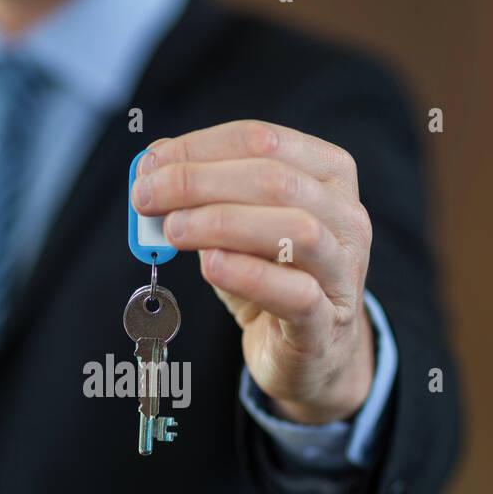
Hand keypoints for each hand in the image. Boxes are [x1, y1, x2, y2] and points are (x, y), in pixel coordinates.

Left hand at [131, 120, 374, 424]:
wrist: (308, 353)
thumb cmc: (271, 278)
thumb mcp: (235, 229)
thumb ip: (202, 193)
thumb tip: (153, 161)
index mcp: (329, 175)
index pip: (264, 140)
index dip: (200, 148)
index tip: (149, 167)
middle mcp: (347, 217)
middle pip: (276, 180)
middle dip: (199, 182)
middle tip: (146, 197)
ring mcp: (343, 271)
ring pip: (297, 231)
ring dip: (223, 223)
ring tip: (173, 231)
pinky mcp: (329, 323)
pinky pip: (297, 293)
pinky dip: (249, 274)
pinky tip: (210, 266)